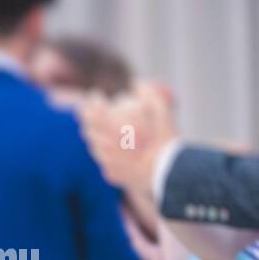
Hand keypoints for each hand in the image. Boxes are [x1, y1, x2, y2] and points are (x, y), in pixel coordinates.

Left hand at [80, 80, 178, 195]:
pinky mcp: (113, 176)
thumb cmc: (165, 140)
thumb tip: (137, 83)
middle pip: (88, 129)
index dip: (92, 100)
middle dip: (91, 121)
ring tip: (111, 136)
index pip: (89, 109)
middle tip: (99, 116)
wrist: (170, 175)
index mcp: (109, 126)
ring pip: (95, 148)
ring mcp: (106, 162)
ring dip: (100, 139)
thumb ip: (148, 93)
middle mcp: (103, 144)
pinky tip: (120, 156)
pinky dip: (111, 158)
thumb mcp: (161, 110)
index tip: (96, 96)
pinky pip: (106, 164)